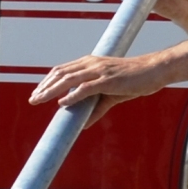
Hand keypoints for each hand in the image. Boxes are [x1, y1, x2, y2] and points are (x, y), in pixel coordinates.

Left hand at [28, 53, 170, 113]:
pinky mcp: (108, 80)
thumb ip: (95, 108)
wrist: (154, 71)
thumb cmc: (133, 80)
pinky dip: (72, 95)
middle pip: (61, 73)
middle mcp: (92, 64)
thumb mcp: (111, 95)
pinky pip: (86, 88)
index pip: (62, 70)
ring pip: (69, 79)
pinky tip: (62, 103)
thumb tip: (82, 125)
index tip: (37, 93)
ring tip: (38, 100)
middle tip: (33, 99)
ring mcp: (99, 71)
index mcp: (90, 63)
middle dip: (44, 86)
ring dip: (51, 90)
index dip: (47, 81)